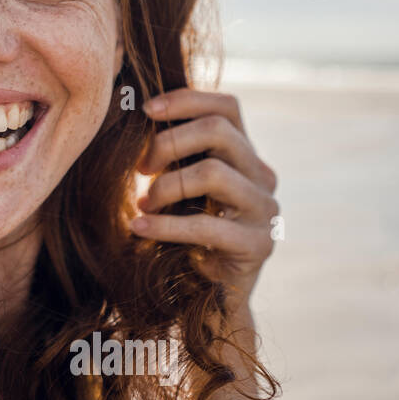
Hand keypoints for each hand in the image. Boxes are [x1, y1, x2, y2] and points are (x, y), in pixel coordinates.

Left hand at [132, 88, 278, 313]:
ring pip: (214, 172)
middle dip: (168, 142)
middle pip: (219, 130)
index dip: (187, 99)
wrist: (207, 299)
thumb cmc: (182, 236)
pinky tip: (139, 228)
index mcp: (244, 156)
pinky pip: (208, 225)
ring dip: (166, 186)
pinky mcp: (258, 244)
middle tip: (138, 167)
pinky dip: (166, 225)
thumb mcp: (175, 189)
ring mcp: (265, 209)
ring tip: (142, 205)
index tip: (146, 110)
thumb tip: (133, 121)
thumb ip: (170, 158)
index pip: (228, 107)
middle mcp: (262, 175)